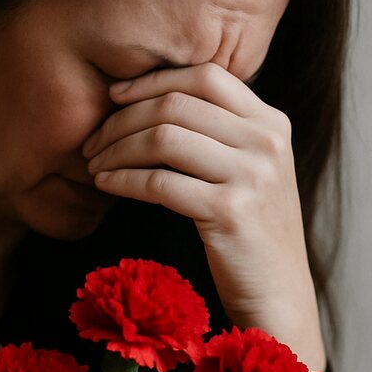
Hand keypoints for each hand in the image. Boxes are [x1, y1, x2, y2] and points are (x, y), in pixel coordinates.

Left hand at [82, 64, 326, 371]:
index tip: (115, 97)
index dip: (153, 80)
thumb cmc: (250, 235)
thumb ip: (220, 133)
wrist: (278, 295)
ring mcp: (251, 175)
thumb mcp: (250, 171)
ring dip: (117, 148)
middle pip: (177, 104)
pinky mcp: (229, 210)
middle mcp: (266, 141)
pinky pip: (158, 181)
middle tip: (93, 140)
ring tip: (95, 164)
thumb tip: (152, 100)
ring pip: (163, 138)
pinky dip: (122, 179)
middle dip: (122, 118)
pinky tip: (105, 185)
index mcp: (272, 123)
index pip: (206, 76)